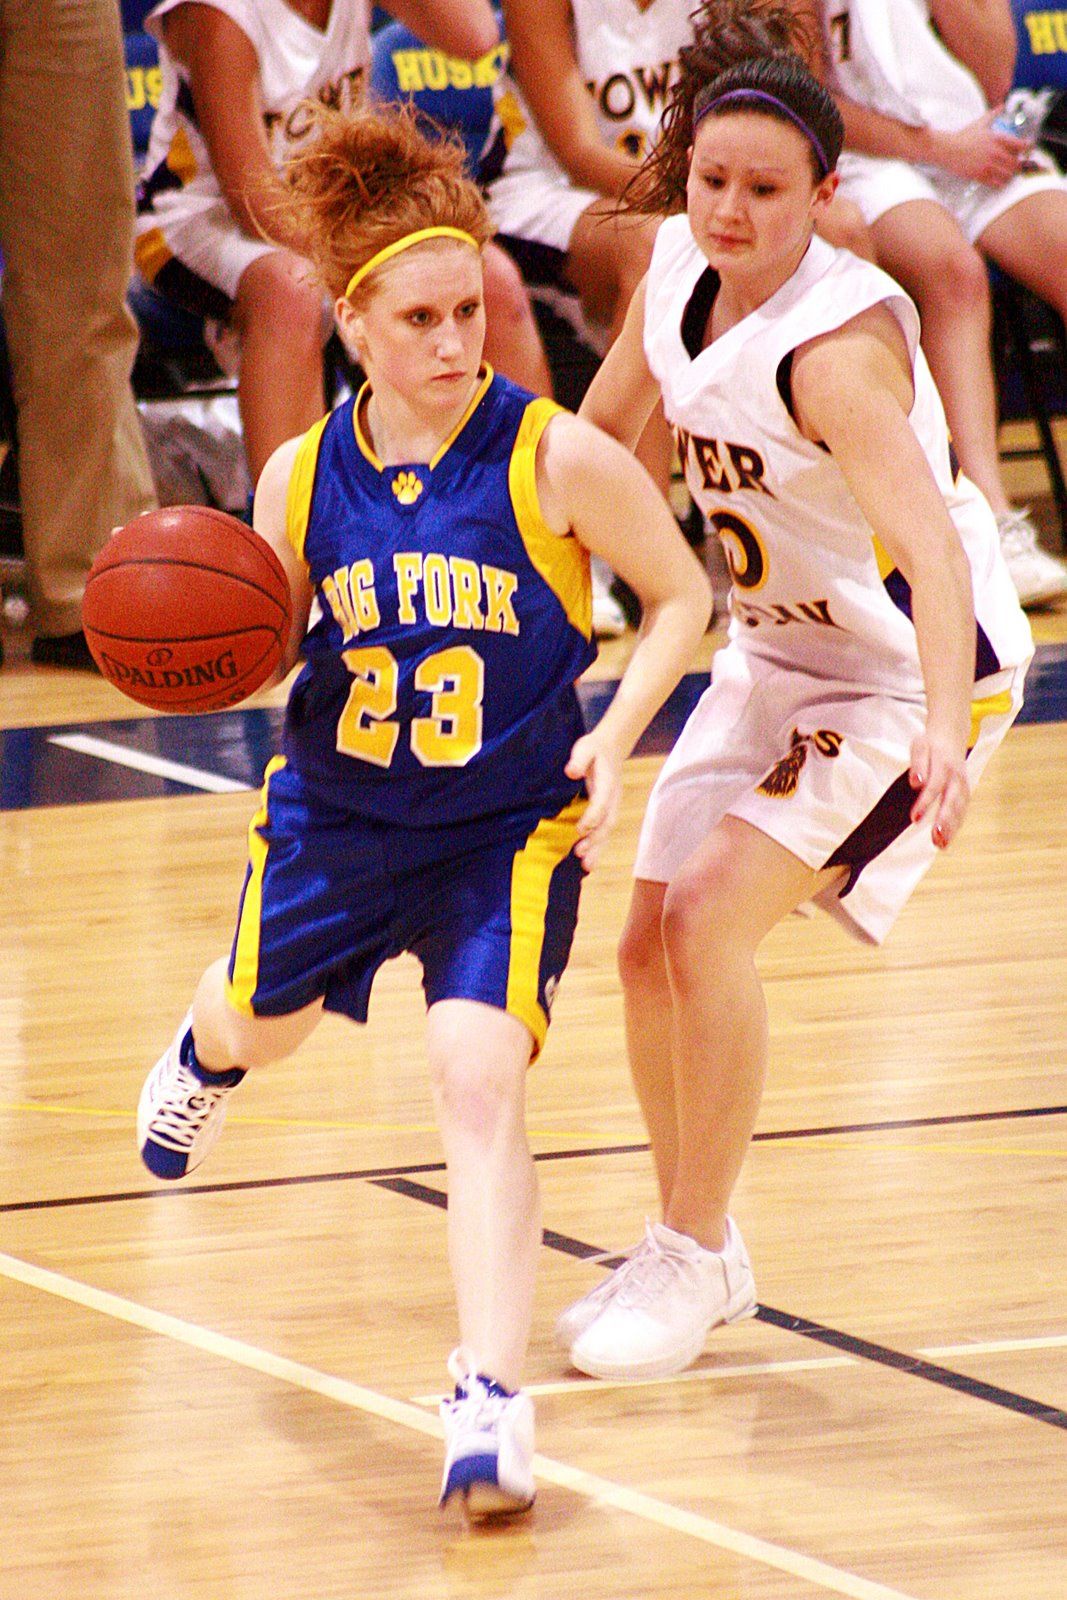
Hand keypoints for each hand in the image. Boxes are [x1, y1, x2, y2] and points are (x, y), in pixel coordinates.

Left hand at [565, 731, 623, 870]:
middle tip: (581, 854)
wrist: (612, 748)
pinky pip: (604, 831)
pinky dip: (597, 846)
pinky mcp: (607, 812)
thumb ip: (579, 759)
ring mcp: (612, 807)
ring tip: (586, 866)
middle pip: (608, 823)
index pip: (602, 804)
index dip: (592, 818)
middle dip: (596, 840)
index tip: (579, 830)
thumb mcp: (585, 748)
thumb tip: (571, 772)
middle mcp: (613, 799)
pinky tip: (587, 860)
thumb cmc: (595, 749)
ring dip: (597, 848)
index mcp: (608, 784)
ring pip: (607, 831)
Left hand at [908, 730, 969, 848]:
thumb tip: (916, 782)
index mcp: (944, 765)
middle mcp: (957, 778)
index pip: (935, 787)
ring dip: (952, 828)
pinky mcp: (965, 792)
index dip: (925, 803)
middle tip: (936, 838)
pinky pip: (962, 811)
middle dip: (945, 821)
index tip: (914, 818)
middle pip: (952, 801)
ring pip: (960, 809)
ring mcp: (964, 786)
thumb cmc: (930, 743)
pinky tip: (946, 840)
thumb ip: (918, 764)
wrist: (951, 735)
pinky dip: (956, 826)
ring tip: (940, 845)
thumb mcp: (919, 746)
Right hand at [936, 110, 1030, 186]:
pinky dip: (1000, 183)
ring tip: (1007, 174)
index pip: (1020, 145)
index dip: (1027, 149)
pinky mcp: (980, 175)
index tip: (1027, 151)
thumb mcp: (980, 123)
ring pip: (1008, 175)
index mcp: (997, 138)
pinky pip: (997, 183)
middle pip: (1016, 163)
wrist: (948, 149)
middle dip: (1017, 165)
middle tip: (1015, 165)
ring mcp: (988, 165)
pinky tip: (998, 181)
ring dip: (1009, 175)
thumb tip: (1002, 105)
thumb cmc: (964, 136)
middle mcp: (995, 152)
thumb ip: (993, 114)